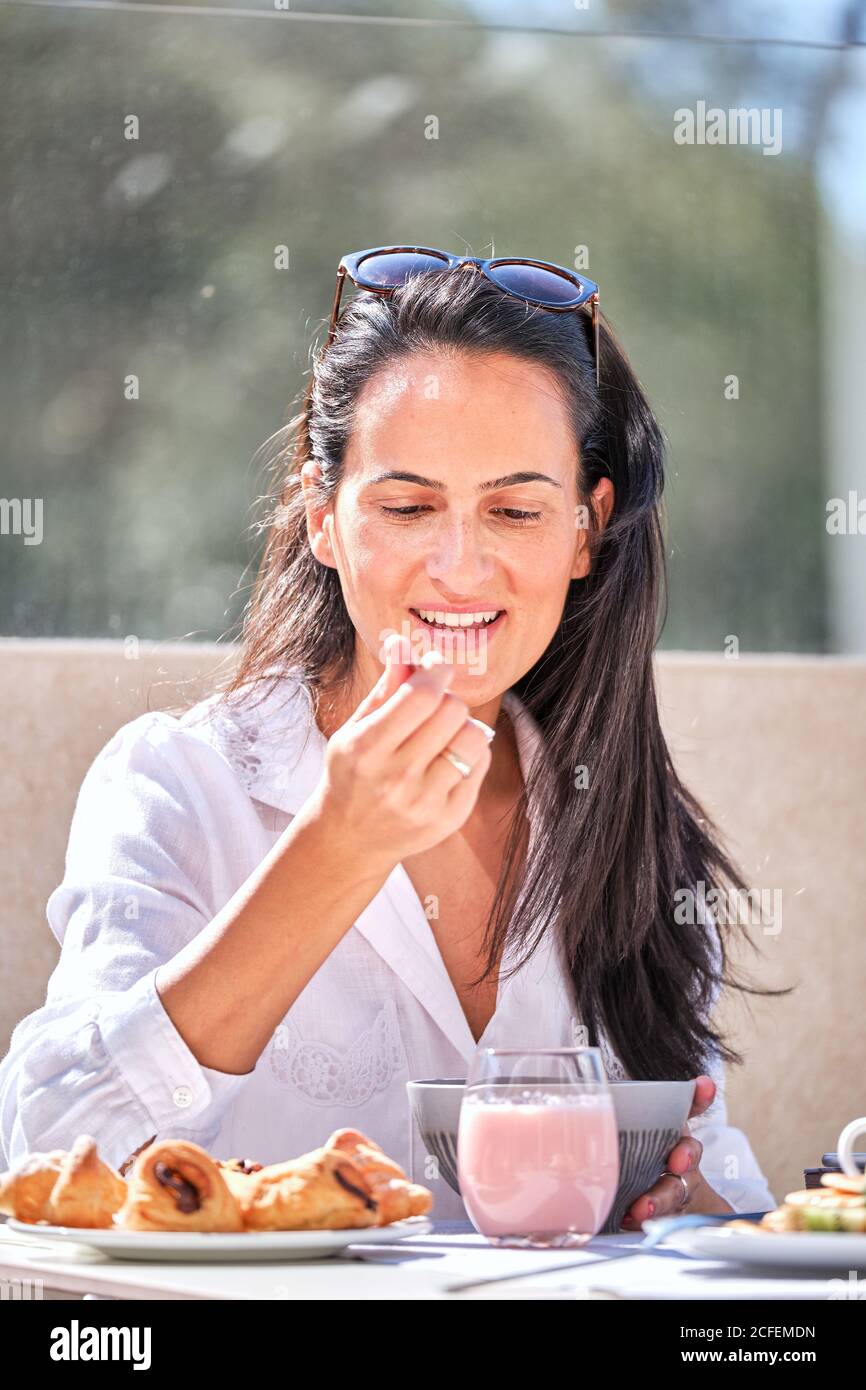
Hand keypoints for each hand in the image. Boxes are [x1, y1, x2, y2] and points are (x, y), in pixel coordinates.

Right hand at [311, 633, 494, 865]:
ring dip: (463, 727)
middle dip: (447, 698)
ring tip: (444, 733)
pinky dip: (470, 753)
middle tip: (435, 704)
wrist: (349, 838)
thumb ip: (385, 687)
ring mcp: (425, 802)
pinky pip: (480, 765)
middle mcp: (396, 778)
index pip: (421, 695)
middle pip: (452, 712)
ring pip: (474, 739)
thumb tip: (401, 641)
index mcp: (367, 748)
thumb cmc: (353, 772)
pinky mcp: (448, 818)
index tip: (437, 668)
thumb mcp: (356, 728)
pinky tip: (448, 758)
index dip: (436, 672)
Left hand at [619, 1075, 734, 1229]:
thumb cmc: (640, 1157)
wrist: (669, 1204)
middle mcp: (680, 1154)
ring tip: (640, 1208)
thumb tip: (572, 1089)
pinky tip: (627, 1220)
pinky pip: (662, 1217)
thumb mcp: (632, 1133)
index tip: (704, 1086)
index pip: (689, 1106)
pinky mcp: (668, 1212)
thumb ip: (613, 1114)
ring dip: (659, 1199)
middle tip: (678, 1161)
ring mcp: (678, 1185)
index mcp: (671, 1129)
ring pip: (675, 1190)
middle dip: (686, 1155)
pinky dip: (644, 1220)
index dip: (698, 1096)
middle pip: (687, 1152)